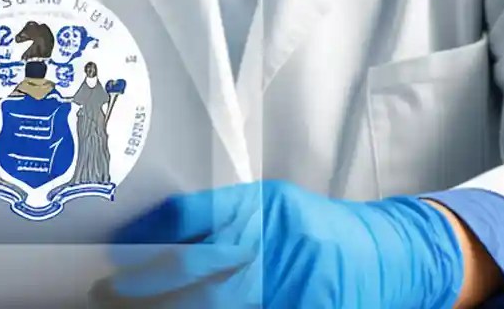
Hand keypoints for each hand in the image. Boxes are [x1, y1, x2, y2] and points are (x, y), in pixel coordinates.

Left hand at [98, 179, 463, 308]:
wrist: (393, 251)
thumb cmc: (318, 232)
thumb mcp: (273, 211)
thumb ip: (223, 221)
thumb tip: (152, 238)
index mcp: (261, 205)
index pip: (192, 214)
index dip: (151, 234)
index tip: (114, 250)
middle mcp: (274, 236)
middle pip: (197, 265)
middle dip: (149, 284)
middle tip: (111, 292)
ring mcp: (294, 277)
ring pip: (218, 301)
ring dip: (175, 305)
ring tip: (140, 307)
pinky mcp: (313, 307)